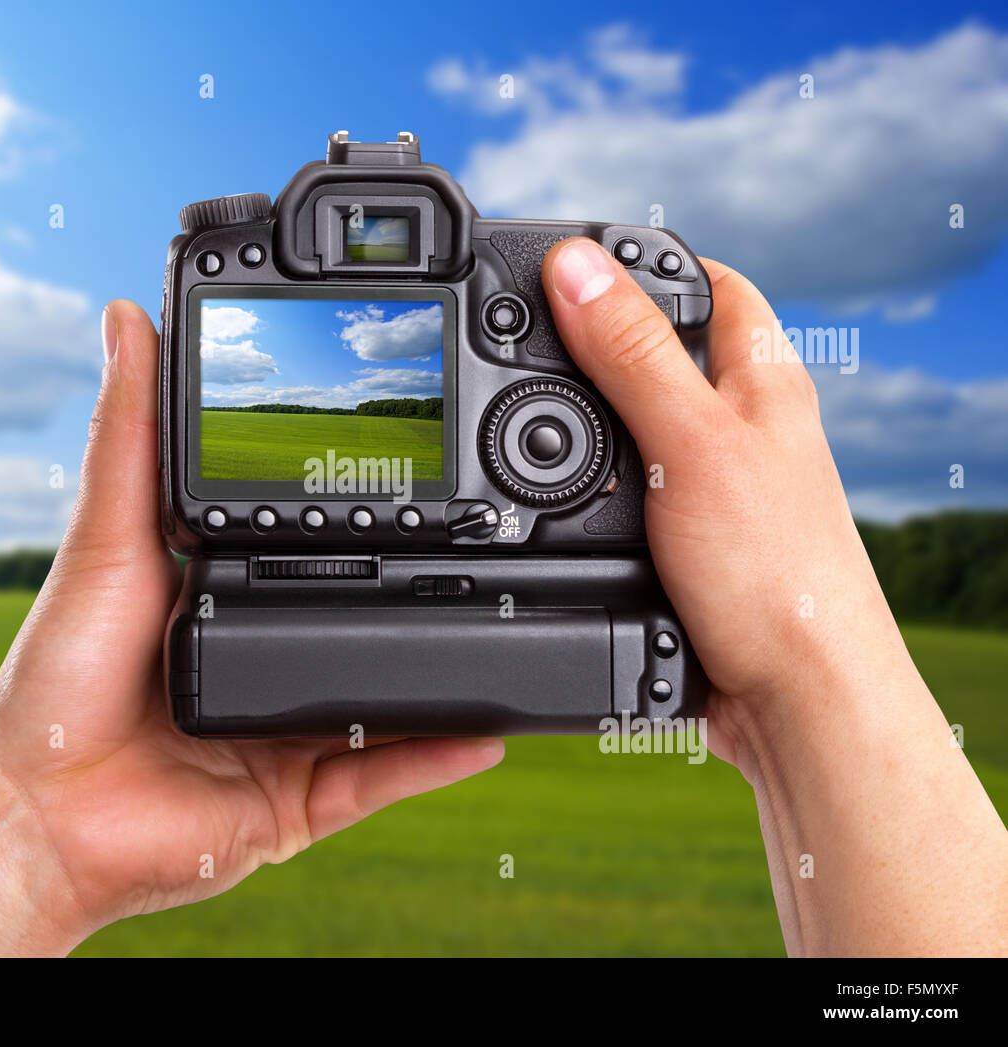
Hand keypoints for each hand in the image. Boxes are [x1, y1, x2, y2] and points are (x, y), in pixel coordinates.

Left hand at [0, 300, 502, 957]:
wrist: (41, 815)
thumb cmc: (59, 681)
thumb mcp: (108, 539)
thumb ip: (132, 437)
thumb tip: (126, 318)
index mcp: (229, 597)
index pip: (311, 546)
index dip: (357, 513)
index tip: (409, 460)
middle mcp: (268, 662)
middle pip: (362, 622)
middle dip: (422, 594)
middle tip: (490, 547)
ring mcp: (293, 733)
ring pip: (389, 698)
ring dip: (449, 673)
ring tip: (516, 629)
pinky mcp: (304, 800)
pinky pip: (387, 776)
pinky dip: (440, 754)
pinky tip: (495, 729)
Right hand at [541, 238, 1007, 954]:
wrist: (794, 697)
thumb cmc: (775, 571)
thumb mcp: (690, 442)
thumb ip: (631, 355)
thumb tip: (575, 266)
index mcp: (763, 381)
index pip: (713, 285)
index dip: (648, 261)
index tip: (578, 256)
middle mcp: (745, 427)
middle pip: (668, 351)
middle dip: (600, 336)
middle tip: (530, 328)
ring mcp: (716, 487)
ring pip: (640, 426)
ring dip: (586, 416)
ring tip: (525, 405)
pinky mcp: (689, 542)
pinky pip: (630, 491)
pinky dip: (588, 485)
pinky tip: (553, 496)